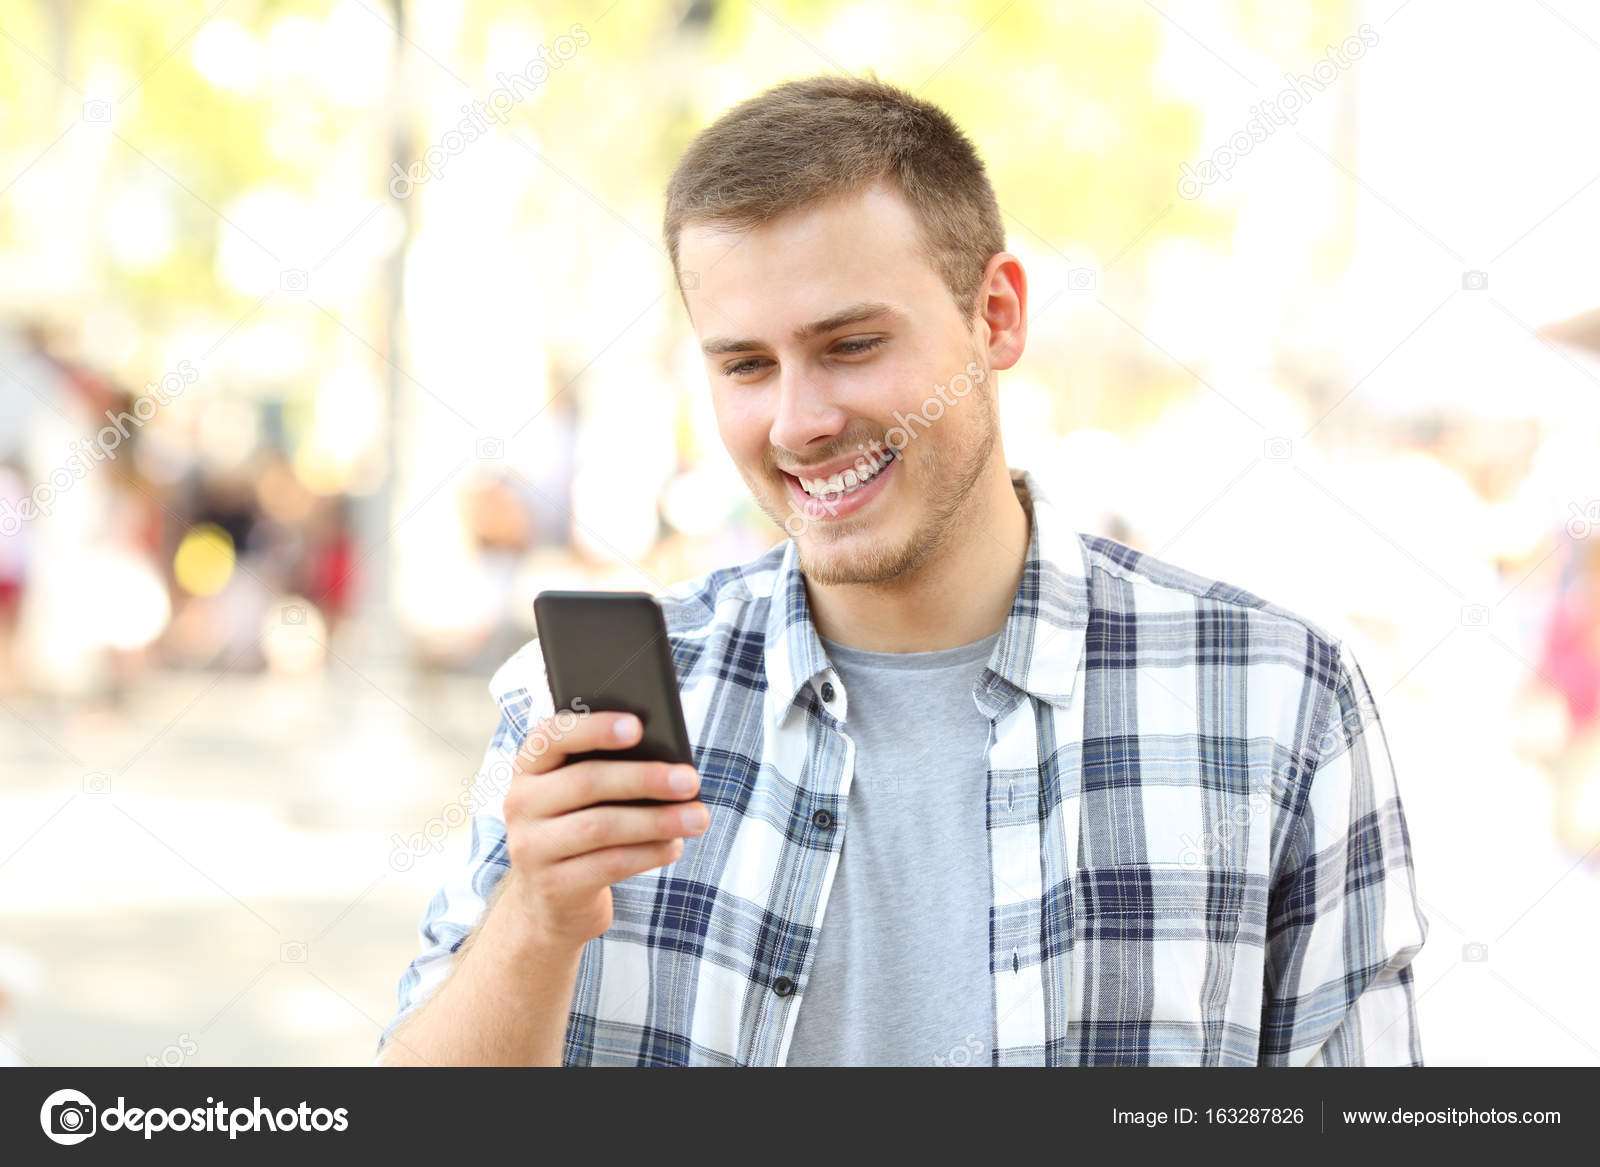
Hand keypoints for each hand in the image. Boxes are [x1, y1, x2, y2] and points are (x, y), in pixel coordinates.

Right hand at [498, 711, 706, 949]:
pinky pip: (608, 865)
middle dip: (645, 778)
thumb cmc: (582, 826)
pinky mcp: (552, 886)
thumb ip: (610, 768)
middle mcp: (520, 803)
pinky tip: (675, 846)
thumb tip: (669, 759)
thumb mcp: (584, 796)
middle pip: (587, 781)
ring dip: (657, 820)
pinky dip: (648, 853)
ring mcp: (531, 847)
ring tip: (697, 817)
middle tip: (690, 780)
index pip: (552, 736)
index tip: (638, 726)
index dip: (594, 728)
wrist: (551, 901)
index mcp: (529, 767)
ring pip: (601, 827)